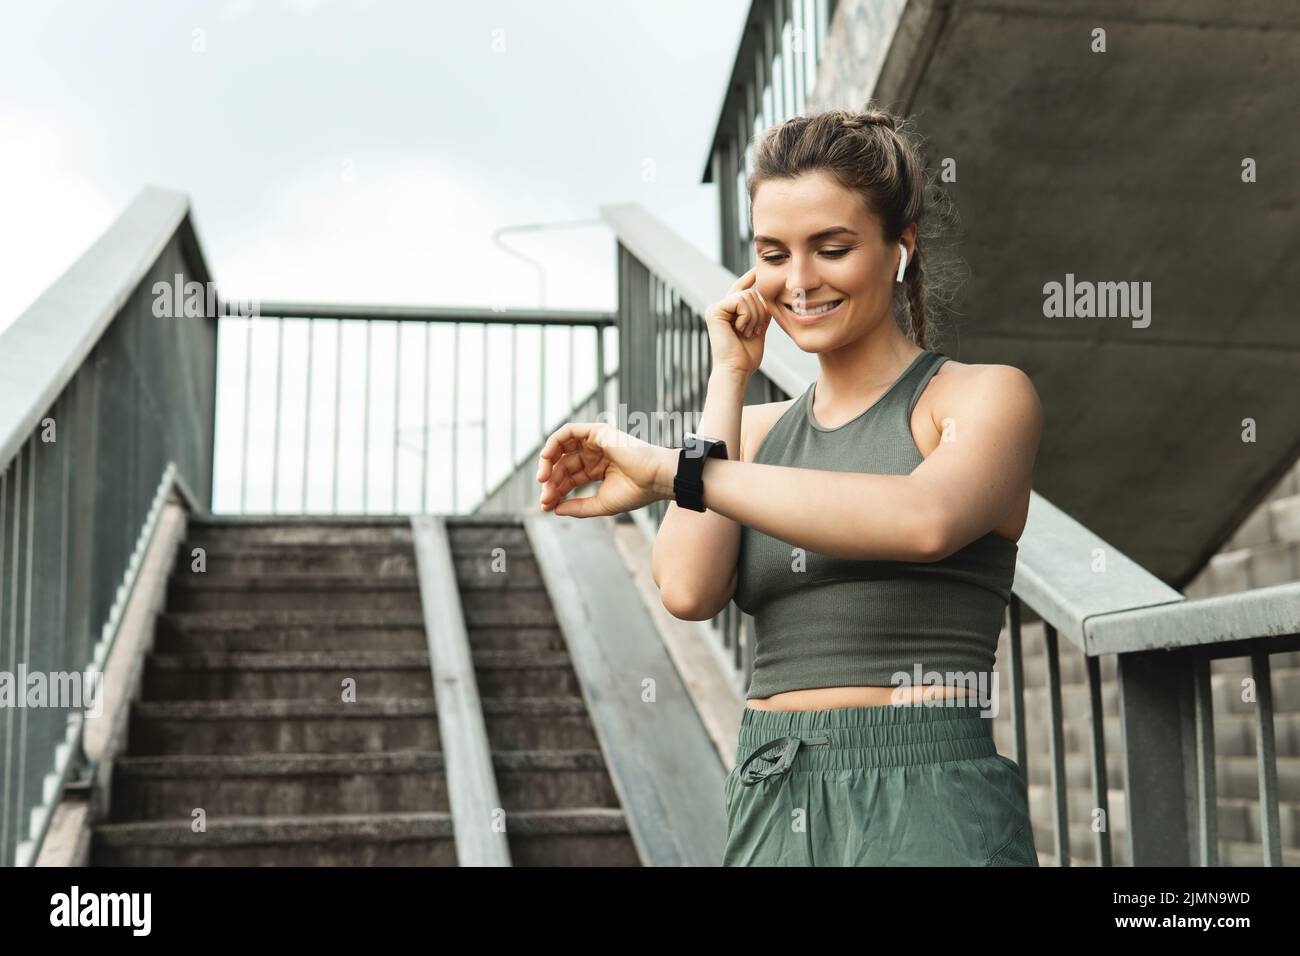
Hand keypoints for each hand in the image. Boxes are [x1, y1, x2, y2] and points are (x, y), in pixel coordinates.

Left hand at [536, 421, 674, 517]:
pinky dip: (553, 442)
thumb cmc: (636, 492)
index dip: (555, 491)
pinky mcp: (596, 432)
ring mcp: (595, 442)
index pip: (569, 478)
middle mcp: (594, 454)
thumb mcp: (600, 504)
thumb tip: (554, 510)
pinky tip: (546, 459)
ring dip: (547, 462)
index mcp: (597, 469)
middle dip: (551, 482)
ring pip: (561, 448)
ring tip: (543, 479)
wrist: (655, 479)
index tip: (546, 507)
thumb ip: (578, 507)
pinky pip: (567, 431)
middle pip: (562, 465)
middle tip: (545, 498)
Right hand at [703, 265, 773, 381]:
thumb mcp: (758, 329)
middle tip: (753, 332)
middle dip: (759, 312)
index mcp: (729, 312)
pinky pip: (740, 301)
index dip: (750, 277)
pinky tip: (740, 329)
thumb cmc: (747, 355)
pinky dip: (746, 316)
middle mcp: (719, 307)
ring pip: (747, 296)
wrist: (737, 369)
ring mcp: (715, 308)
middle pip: (750, 293)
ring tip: (746, 332)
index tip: (758, 267)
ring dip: (754, 317)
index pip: (741, 289)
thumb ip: (761, 312)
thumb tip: (767, 295)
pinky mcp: (714, 310)